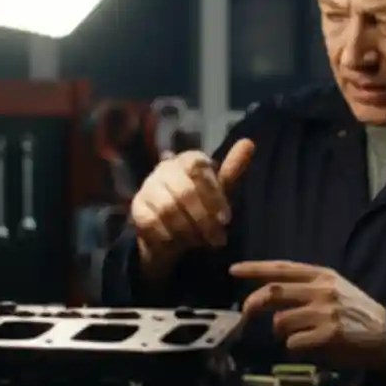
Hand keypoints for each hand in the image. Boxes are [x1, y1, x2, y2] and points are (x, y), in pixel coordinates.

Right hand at [131, 138, 254, 280]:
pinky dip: (171, 236)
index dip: (214, 196)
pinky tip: (181, 243)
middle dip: (203, 219)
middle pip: (184, 191)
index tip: (226, 219)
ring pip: (169, 209)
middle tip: (217, 239)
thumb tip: (249, 143)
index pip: (199, 168)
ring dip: (189, 230)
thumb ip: (232, 169)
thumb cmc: (200, 206)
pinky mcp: (136, 207)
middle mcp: (165, 168)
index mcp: (188, 159)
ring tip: (201, 242)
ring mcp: (148, 187)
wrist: (171, 232)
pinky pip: (153, 222)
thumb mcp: (219, 191)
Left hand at [230, 260, 385, 370]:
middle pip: (273, 292)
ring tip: (296, 335)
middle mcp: (321, 290)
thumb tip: (270, 294)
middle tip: (246, 313)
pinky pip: (293, 342)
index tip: (233, 270)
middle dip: (253, 303)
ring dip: (280, 332)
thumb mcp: (335, 289)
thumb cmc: (357, 312)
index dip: (255, 268)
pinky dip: (293, 347)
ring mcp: (324, 312)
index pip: (282, 268)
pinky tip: (308, 347)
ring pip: (280, 321)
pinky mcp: (328, 334)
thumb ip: (306, 287)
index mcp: (322, 275)